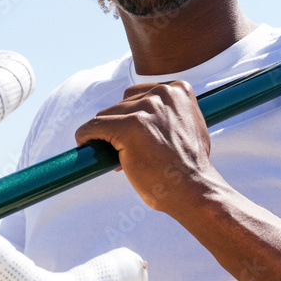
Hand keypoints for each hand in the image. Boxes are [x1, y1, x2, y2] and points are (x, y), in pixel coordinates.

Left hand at [74, 81, 225, 217]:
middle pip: (122, 103)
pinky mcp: (129, 126)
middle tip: (129, 152)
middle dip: (121, 126)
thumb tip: (143, 113)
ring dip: (109, 136)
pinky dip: (86, 136)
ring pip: (107, 116)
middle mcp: (162, 93)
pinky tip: (87, 145)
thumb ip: (169, 113)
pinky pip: (93, 127)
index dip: (134, 116)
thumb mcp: (189, 126)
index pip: (139, 95)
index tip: (138, 137)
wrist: (194, 191)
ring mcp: (145, 109)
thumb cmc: (191, 166)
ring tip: (122, 158)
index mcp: (178, 89)